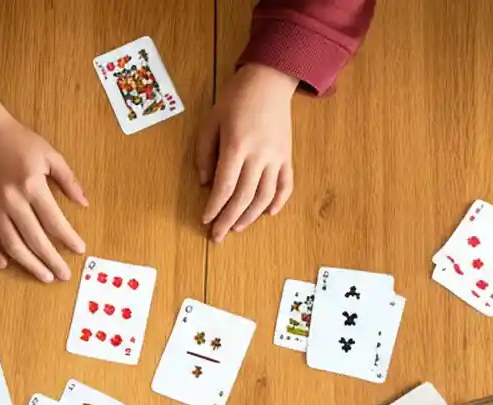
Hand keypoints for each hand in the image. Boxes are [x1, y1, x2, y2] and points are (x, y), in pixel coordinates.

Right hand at [0, 71, 87, 282]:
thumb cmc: (20, 141)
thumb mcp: (50, 154)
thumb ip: (68, 180)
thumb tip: (84, 204)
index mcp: (31, 185)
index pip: (54, 221)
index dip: (68, 239)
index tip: (79, 250)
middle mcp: (11, 200)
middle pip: (34, 239)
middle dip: (51, 260)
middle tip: (64, 275)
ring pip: (10, 243)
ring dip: (28, 264)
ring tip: (44, 276)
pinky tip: (5, 264)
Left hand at [196, 63, 297, 242]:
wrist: (269, 80)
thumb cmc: (235, 99)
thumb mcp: (211, 121)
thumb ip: (205, 153)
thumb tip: (206, 183)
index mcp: (236, 146)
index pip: (224, 187)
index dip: (214, 207)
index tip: (205, 220)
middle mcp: (258, 155)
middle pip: (243, 197)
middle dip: (228, 219)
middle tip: (217, 236)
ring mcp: (276, 157)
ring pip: (265, 196)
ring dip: (250, 216)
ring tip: (237, 227)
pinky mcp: (287, 156)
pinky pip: (286, 185)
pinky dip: (278, 202)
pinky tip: (267, 214)